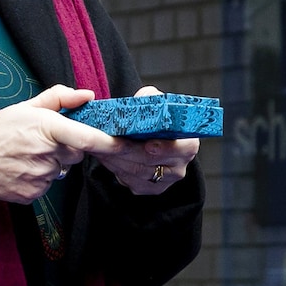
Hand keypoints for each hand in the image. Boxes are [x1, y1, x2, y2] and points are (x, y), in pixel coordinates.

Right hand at [0, 86, 116, 203]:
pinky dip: (39, 178)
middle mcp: (48, 154)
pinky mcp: (33, 195)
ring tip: (25, 155)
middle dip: (67, 147)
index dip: (111, 143)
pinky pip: (48, 186)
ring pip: (62, 170)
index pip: (89, 138)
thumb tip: (87, 95)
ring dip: (52, 163)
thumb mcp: (23, 107)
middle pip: (76, 153)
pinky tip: (20, 169)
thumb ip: (58, 98)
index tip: (126, 144)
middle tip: (42, 140)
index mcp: (47, 128)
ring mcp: (41, 178)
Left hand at [81, 86, 200, 196]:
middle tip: (105, 140)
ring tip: (97, 144)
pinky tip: (102, 155)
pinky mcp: (147, 188)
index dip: (165, 148)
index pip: (182, 149)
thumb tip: (143, 97)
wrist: (152, 138)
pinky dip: (112, 166)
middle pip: (149, 161)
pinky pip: (127, 180)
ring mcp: (163, 181)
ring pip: (134, 171)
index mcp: (187, 145)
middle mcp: (178, 167)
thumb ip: (152, 99)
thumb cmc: (156, 121)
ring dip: (113, 158)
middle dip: (124, 150)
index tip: (149, 145)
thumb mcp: (157, 104)